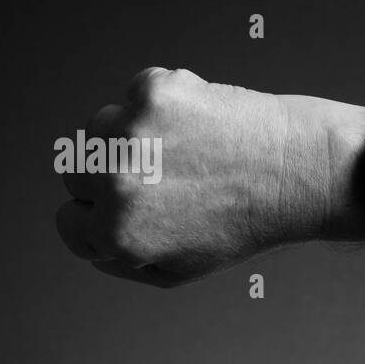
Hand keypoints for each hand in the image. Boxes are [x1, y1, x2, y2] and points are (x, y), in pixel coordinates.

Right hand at [55, 67, 364, 285]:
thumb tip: (86, 234)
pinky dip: (160, 102)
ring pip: (99, 128)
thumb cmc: (245, 220)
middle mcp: (115, 184)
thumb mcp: (175, 271)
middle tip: (160, 177)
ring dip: (130, 135)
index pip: (68, 222)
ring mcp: (131, 132)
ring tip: (181, 150)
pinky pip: (135, 92)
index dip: (100, 216)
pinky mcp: (154, 92)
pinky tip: (197, 123)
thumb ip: (118, 260)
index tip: (131, 206)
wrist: (296, 169)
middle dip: (109, 174)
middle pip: (75, 171)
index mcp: (116, 234)